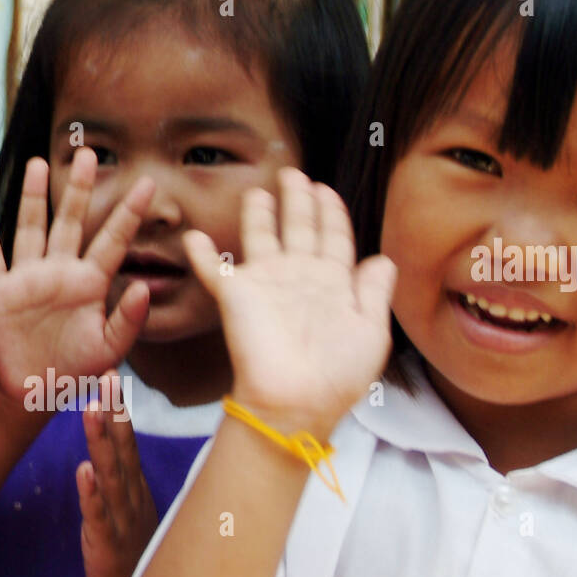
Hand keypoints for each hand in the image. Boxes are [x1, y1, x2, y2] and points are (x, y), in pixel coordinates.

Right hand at [0, 147, 154, 404]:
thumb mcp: (109, 350)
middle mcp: (59, 271)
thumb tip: (142, 287)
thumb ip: (128, 321)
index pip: (113, 240)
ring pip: (31, 228)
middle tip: (88, 153)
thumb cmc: (75, 369)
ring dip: (34, 197)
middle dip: (79, 189)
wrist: (33, 391)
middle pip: (71, 221)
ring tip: (39, 163)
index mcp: (90, 283)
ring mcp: (27, 278)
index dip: (129, 212)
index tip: (148, 183)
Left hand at [77, 371, 158, 576]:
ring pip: (111, 477)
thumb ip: (124, 481)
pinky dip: (91, 494)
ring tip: (91, 409)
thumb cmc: (133, 558)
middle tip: (107, 375)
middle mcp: (133, 500)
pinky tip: (82, 471)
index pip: (128, 443)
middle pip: (123, 450)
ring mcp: (122, 522)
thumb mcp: (130, 514)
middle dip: (114, 411)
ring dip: (102, 442)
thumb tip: (112, 445)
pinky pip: (98, 517)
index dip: (120, 409)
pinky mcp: (107, 546)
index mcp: (136, 490)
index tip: (112, 373)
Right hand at [183, 169, 395, 431]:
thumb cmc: (336, 374)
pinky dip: (202, 254)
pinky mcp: (236, 296)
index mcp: (333, 283)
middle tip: (295, 174)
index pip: (334, 237)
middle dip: (298, 200)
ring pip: (261, 238)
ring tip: (257, 192)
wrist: (296, 402)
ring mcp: (266, 285)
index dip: (331, 213)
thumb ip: (375, 291)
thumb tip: (382, 259)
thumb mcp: (371, 331)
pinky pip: (214, 270)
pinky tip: (194, 237)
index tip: (326, 191)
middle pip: (300, 228)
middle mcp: (299, 278)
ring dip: (258, 215)